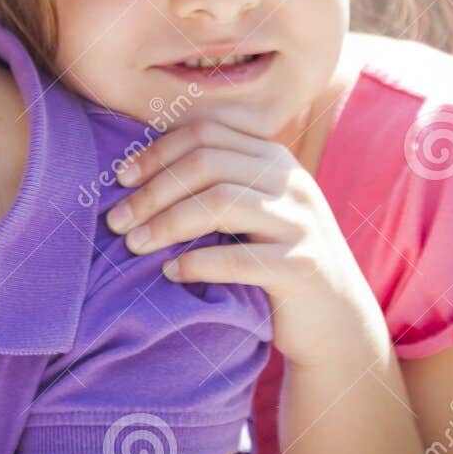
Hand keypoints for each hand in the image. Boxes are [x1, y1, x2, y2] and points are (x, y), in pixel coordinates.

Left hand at [107, 117, 387, 369]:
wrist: (337, 321)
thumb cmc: (276, 261)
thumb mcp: (254, 211)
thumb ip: (216, 184)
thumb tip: (136, 174)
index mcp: (273, 158)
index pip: (205, 133)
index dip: (156, 151)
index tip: (119, 179)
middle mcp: (291, 181)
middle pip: (206, 164)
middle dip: (152, 191)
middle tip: (116, 221)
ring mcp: (300, 222)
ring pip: (219, 203)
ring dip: (167, 223)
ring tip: (134, 245)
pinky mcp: (302, 267)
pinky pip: (239, 258)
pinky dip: (197, 263)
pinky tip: (171, 273)